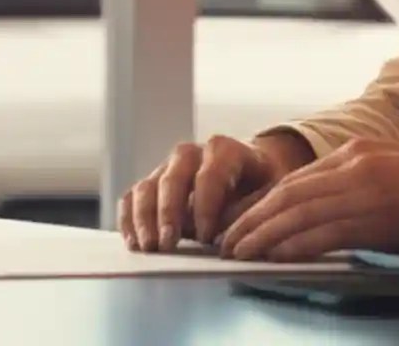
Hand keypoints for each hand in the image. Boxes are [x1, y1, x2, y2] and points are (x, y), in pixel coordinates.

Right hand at [117, 133, 314, 252]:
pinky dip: (129, 219)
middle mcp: (190, 153)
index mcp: (224, 150)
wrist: (250, 171)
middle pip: (172, 179)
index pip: (210, 177)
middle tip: (167, 244)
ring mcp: (167, 167)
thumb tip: (224, 238)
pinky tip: (133, 242)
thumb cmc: (261, 185)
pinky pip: (132, 197)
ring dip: (144, 219)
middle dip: (168, 214)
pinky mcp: (153, 183)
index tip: (208, 239)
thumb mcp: (270, 194)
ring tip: (148, 248)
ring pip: (146, 187)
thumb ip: (249, 211)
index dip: (207, 208)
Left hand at [219, 139, 398, 262]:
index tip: (238, 221)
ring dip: (263, 234)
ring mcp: (365, 190)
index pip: (293, 180)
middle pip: (287, 195)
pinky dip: (296, 245)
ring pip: (299, 212)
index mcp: (354, 154)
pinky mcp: (381, 218)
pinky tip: (276, 256)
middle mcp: (353, 167)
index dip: (260, 203)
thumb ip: (355, 184)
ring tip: (240, 252)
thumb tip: (323, 211)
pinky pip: (326, 233)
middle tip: (226, 240)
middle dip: (251, 219)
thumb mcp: (390, 173)